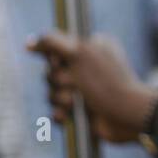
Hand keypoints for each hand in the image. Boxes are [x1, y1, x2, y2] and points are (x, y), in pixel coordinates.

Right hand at [26, 32, 157, 142]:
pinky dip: (60, 114)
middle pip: (52, 72)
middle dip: (60, 81)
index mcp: (89, 48)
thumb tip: (30, 41)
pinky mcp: (81, 112)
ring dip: (61, 98)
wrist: (126, 116)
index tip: (57, 63)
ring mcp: (84, 91)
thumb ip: (54, 42)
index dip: (53, 58)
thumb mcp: (80, 54)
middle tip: (77, 85)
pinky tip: (66, 116)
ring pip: (53, 92)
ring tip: (76, 103)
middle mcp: (86, 68)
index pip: (57, 48)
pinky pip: (57, 111)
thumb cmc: (107, 82)